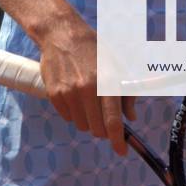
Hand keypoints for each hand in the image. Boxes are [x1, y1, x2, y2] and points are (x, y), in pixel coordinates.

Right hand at [37, 9, 136, 155]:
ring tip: (88, 100)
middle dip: (103, 128)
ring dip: (88, 120)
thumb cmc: (94, 48)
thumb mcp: (116, 64)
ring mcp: (69, 93)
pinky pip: (68, 117)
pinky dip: (74, 113)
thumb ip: (126, 92)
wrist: (61, 34)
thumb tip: (131, 117)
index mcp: (106, 81)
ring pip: (82, 125)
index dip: (117, 140)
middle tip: (104, 117)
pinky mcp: (54, 95)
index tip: (121, 151)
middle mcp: (87, 89)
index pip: (112, 121)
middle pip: (97, 129)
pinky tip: (75, 95)